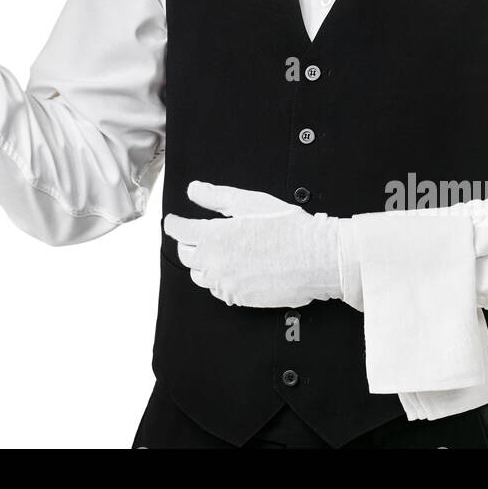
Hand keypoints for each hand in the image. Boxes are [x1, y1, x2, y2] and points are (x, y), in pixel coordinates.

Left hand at [163, 181, 342, 307]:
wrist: (315, 258)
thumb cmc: (286, 228)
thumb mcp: (249, 202)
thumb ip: (216, 196)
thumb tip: (194, 190)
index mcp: (213, 237)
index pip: (179, 231)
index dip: (173, 224)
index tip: (173, 221)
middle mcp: (214, 263)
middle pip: (186, 255)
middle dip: (188, 243)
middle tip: (197, 235)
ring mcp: (226, 284)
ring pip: (200, 276)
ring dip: (202, 264)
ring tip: (217, 253)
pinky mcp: (240, 298)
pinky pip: (219, 291)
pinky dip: (219, 280)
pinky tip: (233, 270)